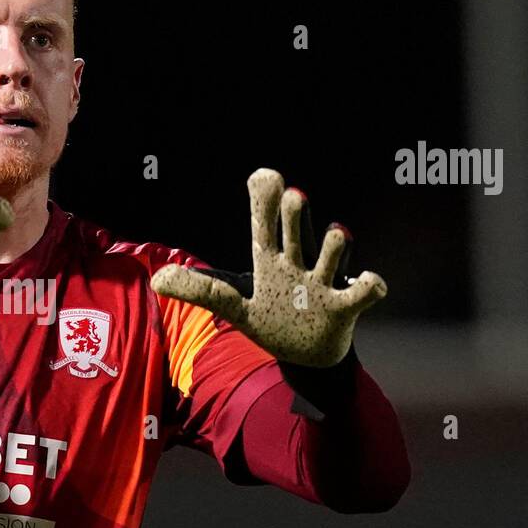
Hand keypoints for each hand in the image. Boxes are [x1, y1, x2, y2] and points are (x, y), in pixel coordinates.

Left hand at [150, 168, 387, 366]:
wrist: (307, 353)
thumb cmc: (271, 316)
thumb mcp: (233, 303)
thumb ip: (200, 289)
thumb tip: (156, 279)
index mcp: (270, 260)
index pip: (264, 224)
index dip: (264, 201)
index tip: (266, 174)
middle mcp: (299, 264)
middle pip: (298, 230)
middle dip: (297, 214)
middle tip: (294, 196)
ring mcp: (324, 283)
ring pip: (335, 253)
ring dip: (338, 244)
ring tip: (339, 233)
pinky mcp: (345, 307)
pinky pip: (365, 292)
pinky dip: (371, 286)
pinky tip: (371, 283)